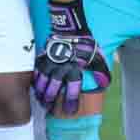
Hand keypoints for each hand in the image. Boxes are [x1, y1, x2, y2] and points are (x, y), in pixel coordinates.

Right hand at [32, 0, 109, 114]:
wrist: (71, 28)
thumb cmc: (85, 44)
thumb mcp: (96, 57)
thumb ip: (100, 71)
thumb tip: (104, 84)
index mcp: (75, 67)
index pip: (73, 87)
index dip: (71, 100)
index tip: (70, 111)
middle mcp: (62, 66)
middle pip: (54, 86)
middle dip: (51, 98)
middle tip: (49, 109)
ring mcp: (51, 61)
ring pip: (43, 79)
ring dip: (41, 91)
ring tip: (41, 101)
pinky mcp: (43, 56)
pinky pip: (36, 70)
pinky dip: (35, 80)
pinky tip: (35, 87)